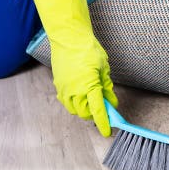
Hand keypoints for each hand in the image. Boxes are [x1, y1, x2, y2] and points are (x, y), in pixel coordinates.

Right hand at [27, 0, 117, 135]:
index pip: (97, 110)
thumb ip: (107, 87)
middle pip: (84, 113)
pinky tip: (81, 95)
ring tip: (93, 100)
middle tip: (104, 108)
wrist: (69, 37)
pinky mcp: (58, 85)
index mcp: (89, 85)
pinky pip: (66, 101)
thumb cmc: (88, 49)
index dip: (104, 123)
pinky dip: (74, 102)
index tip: (108, 132)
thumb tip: (110, 101)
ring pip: (74, 109)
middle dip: (94, 114)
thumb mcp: (104, 68)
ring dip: (84, 109)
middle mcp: (74, 90)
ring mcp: (64, 88)